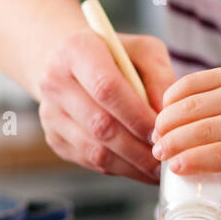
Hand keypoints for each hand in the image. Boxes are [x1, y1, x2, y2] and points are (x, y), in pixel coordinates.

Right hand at [36, 30, 175, 183]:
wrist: (70, 63)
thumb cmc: (117, 55)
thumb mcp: (144, 50)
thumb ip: (160, 76)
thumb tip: (169, 115)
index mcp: (77, 50)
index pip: (105, 88)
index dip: (137, 115)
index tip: (162, 131)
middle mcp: (55, 82)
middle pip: (100, 125)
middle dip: (138, 147)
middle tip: (167, 158)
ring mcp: (51, 114)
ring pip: (94, 150)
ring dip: (131, 164)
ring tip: (159, 169)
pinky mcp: (54, 138)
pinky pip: (89, 161)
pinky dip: (119, 168)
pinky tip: (141, 168)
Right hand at [151, 68, 220, 195]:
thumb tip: (188, 200)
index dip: (193, 161)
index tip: (171, 167)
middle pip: (203, 130)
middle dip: (173, 142)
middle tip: (158, 151)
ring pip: (194, 105)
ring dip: (168, 120)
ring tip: (158, 133)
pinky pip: (194, 82)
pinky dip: (173, 96)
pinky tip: (166, 110)